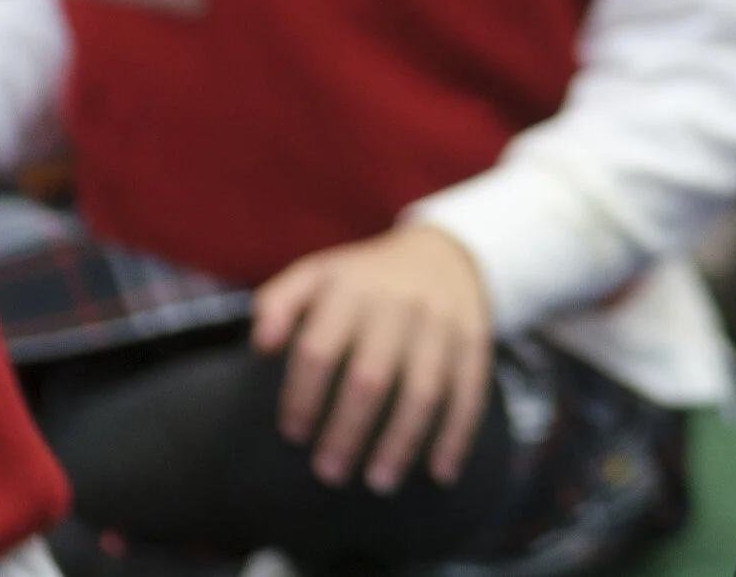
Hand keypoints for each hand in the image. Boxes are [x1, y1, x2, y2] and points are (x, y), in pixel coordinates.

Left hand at [251, 223, 493, 492]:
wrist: (442, 252)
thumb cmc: (364, 279)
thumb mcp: (318, 273)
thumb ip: (280, 302)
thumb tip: (261, 345)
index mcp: (349, 288)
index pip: (318, 349)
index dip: (302, 396)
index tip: (292, 434)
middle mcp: (397, 303)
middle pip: (370, 378)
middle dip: (347, 432)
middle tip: (329, 473)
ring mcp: (440, 321)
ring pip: (423, 391)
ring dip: (401, 443)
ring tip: (379, 482)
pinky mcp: (474, 339)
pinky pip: (468, 392)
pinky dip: (456, 436)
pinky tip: (440, 471)